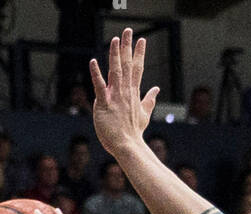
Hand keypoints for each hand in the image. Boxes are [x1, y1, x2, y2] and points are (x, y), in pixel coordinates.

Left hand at [89, 29, 159, 158]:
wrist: (128, 147)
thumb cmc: (134, 133)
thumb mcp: (144, 114)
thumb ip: (150, 99)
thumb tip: (157, 89)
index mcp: (133, 93)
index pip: (137, 69)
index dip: (139, 53)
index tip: (141, 40)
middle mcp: (125, 92)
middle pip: (128, 65)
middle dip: (128, 47)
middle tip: (128, 30)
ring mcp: (115, 97)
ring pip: (115, 71)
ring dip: (115, 55)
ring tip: (115, 39)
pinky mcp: (104, 104)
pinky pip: (99, 86)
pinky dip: (96, 73)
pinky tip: (93, 61)